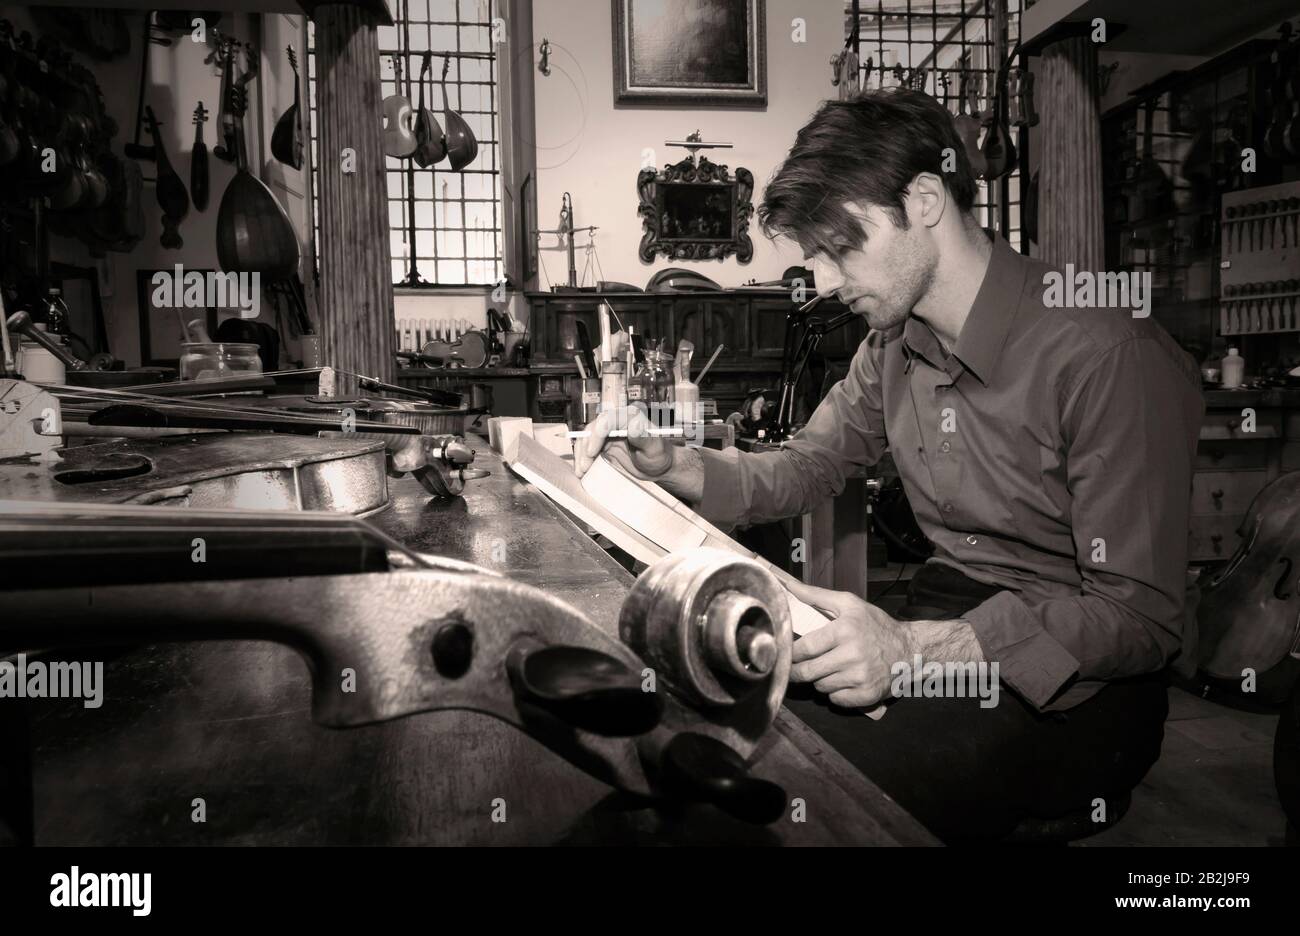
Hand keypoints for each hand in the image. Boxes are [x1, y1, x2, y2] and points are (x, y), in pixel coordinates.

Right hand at [574, 406, 673, 478]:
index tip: (591, 453)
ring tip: (581, 471)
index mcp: (630, 416)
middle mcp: (617, 420)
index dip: (596, 435)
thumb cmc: (660, 456)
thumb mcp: (655, 449)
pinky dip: (582, 457)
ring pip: (587, 437)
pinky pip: (588, 446)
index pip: (607, 420)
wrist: (658, 466)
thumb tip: (634, 425)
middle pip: (593, 428)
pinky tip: (582, 470)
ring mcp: (609, 431)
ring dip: (580, 454)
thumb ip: (644, 438)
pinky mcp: (603, 442)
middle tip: (584, 467)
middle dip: (585, 447)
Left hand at [784, 578, 911, 708]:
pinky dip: (835, 693)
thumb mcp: (849, 604)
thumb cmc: (876, 625)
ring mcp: (860, 677)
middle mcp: (852, 655)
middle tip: (797, 667)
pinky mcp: (867, 695)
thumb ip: (817, 595)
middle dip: (797, 671)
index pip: (805, 648)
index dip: (791, 653)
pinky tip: (842, 680)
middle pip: (808, 672)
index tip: (787, 653)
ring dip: (819, 680)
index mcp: (845, 631)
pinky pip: (836, 700)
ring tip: (829, 669)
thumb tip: (790, 585)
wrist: (910, 649)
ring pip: (821, 686)